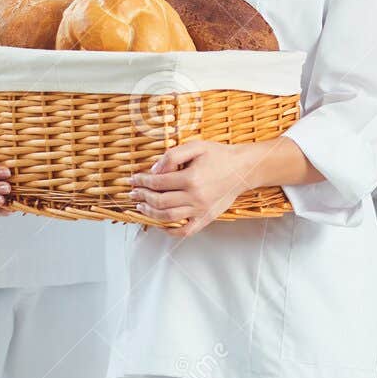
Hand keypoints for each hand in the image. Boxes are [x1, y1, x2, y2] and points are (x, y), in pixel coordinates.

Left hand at [127, 139, 264, 236]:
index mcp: (191, 178)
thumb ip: (173, 155)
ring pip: (168, 218)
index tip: (133, 179)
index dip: (141, 181)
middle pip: (159, 201)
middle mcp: (195, 196)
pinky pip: (185, 231)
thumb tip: (154, 170)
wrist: (243, 169)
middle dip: (142, 197)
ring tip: (141, 207)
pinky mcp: (206, 218)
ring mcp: (201, 210)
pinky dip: (170, 231)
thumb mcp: (195, 146)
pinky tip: (160, 224)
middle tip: (134, 193)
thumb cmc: (219, 155)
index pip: (157, 182)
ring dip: (150, 213)